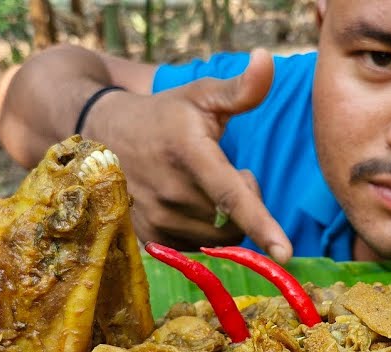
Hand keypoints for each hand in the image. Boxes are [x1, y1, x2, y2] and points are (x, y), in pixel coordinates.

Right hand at [84, 49, 293, 262]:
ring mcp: (157, 218)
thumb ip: (241, 88)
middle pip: (233, 220)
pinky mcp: (150, 237)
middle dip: (244, 199)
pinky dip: (203, 231)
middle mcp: (172, 192)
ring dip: (223, 218)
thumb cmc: (166, 114)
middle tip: (225, 170)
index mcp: (191, 154)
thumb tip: (269, 58)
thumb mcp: (202, 95)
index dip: (261, 225)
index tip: (285, 254)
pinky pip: (197, 247)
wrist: (106, 135)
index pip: (232, 196)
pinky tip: (188, 204)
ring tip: (203, 185)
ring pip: (217, 238)